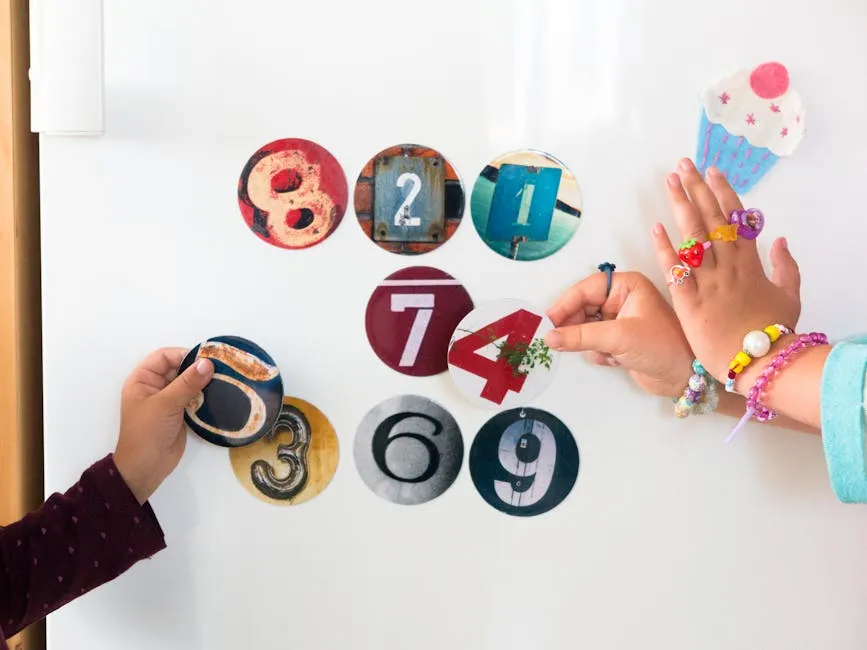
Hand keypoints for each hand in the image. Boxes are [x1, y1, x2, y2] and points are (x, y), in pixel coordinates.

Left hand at [114, 348, 213, 503]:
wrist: (146, 467)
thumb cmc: (147, 432)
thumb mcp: (166, 404)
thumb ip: (187, 383)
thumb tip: (208, 363)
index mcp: (142, 380)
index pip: (164, 357)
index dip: (183, 355)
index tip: (206, 359)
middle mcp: (155, 386)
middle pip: (178, 368)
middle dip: (197, 368)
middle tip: (221, 368)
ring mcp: (168, 400)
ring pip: (188, 383)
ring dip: (204, 382)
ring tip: (224, 380)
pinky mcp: (180, 413)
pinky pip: (195, 398)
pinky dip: (206, 396)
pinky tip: (220, 394)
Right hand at [544, 270, 694, 397]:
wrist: (684, 378)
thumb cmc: (661, 347)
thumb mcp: (619, 337)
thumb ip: (581, 336)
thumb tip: (549, 337)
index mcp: (627, 286)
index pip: (586, 288)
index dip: (566, 303)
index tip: (549, 320)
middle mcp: (622, 299)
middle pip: (582, 307)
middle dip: (576, 326)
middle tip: (560, 340)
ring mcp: (619, 320)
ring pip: (585, 327)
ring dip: (589, 342)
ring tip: (603, 352)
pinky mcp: (618, 340)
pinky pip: (592, 342)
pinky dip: (597, 352)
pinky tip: (613, 360)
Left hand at [651, 159, 801, 385]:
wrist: (761, 362)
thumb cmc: (775, 333)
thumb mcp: (790, 296)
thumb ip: (787, 266)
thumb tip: (782, 240)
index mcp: (752, 264)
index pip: (736, 219)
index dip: (723, 193)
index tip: (712, 171)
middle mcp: (729, 267)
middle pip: (711, 219)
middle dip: (697, 189)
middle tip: (683, 165)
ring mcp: (709, 282)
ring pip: (693, 236)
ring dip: (680, 206)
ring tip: (669, 182)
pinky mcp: (690, 302)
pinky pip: (675, 270)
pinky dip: (664, 248)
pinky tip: (655, 227)